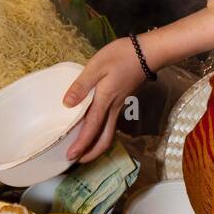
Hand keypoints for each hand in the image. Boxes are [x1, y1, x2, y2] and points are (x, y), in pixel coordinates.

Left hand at [61, 39, 145, 163]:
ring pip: (109, 133)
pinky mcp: (122, 101)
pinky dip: (102, 133)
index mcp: (104, 101)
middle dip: (91, 153)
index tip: (70, 156)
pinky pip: (111, 124)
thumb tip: (66, 104)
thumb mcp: (97, 65)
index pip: (92, 129)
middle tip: (76, 160)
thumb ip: (82, 85)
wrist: (147, 53)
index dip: (81, 145)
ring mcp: (119, 106)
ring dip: (96, 145)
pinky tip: (94, 129)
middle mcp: (113, 108)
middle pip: (105, 139)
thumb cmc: (121, 56)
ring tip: (83, 149)